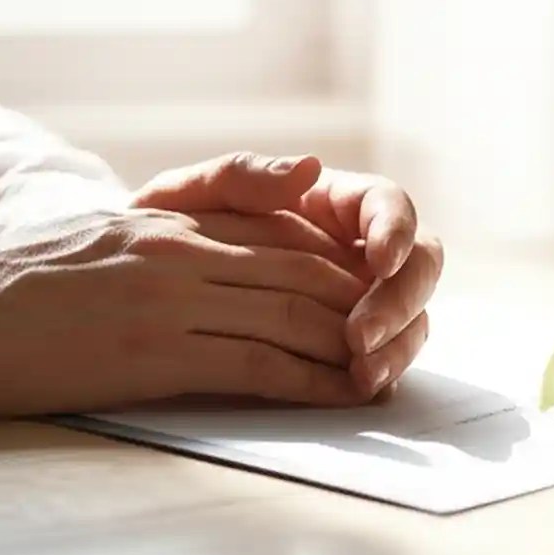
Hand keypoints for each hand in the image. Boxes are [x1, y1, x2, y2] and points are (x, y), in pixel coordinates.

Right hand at [0, 209, 370, 414]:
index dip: (331, 263)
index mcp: (165, 220)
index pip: (275, 231)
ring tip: (384, 370)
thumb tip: (200, 259)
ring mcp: (170, 299)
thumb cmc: (10, 286)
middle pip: (298, 270)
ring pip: (290, 315)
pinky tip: (341, 396)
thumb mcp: (93, 237)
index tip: (365, 291)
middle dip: (355, 304)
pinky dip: (309, 382)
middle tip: (394, 332)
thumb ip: (156, 235)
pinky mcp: (155, 353)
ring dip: (348, 345)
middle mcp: (179, 251)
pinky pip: (256, 364)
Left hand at [135, 152, 444, 397]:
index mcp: (330, 204)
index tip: (381, 259)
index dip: (396, 229)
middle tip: (361, 335)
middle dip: (399, 300)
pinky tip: (358, 389)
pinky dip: (382, 370)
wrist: (135, 289)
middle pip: (418, 264)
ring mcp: (364, 299)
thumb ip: (241, 176)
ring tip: (362, 374)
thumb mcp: (188, 199)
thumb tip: (309, 165)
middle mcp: (358, 250)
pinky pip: (389, 354)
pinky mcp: (357, 345)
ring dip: (397, 344)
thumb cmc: (166, 234)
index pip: (388, 204)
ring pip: (413, 316)